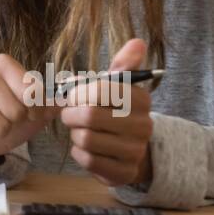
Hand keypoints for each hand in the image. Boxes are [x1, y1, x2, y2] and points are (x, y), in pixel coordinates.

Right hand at [0, 53, 56, 168]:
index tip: (30, 114)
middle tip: (6, 122)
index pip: (32, 89)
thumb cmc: (6, 119)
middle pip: (16, 110)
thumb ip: (51, 104)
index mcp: (2, 63)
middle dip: (15, 124)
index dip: (36, 110)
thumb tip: (66, 101)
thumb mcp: (33, 112)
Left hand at [58, 38, 153, 186]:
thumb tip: (138, 42)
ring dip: (74, 134)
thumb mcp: (118, 85)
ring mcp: (135, 151)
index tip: (73, 95)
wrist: (130, 148)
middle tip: (70, 114)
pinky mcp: (124, 172)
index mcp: (140, 99)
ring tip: (80, 130)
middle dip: (71, 114)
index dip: (77, 92)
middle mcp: (143, 125)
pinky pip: (87, 160)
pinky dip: (78, 153)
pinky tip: (85, 148)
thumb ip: (123, 65)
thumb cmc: (115, 110)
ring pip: (86, 139)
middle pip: (89, 116)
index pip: (100, 89)